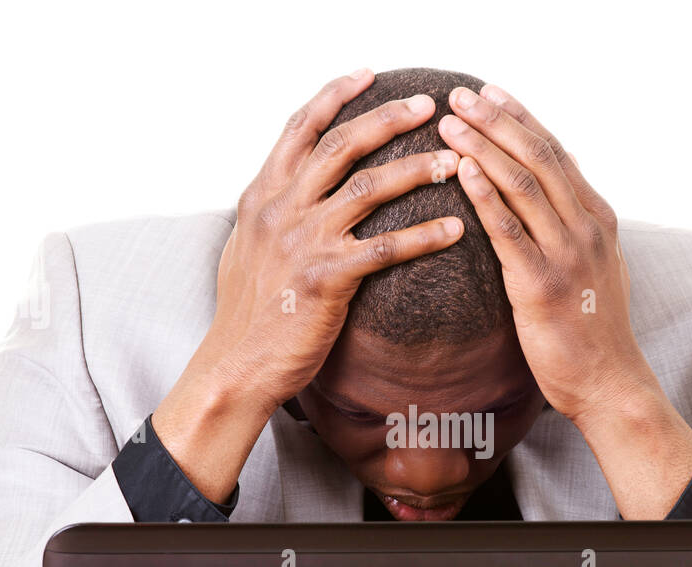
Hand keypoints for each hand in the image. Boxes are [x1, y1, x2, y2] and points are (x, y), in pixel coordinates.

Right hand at [153, 69, 463, 499]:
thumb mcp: (246, 249)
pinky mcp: (325, 279)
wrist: (236, 366)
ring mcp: (302, 242)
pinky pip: (384, 249)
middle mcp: (279, 209)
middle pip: (340, 145)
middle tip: (430, 105)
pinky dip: (423, 236)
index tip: (370, 75)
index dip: (335, 97)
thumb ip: (271, 214)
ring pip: (367, 188)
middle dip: (388, 119)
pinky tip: (455, 229)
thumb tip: (286, 190)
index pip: (299, 129)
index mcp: (261, 196)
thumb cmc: (247, 315)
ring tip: (455, 160)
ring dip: (416, 169)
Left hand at [440, 83, 691, 516]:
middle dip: (497, 120)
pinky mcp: (542, 285)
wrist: (609, 383)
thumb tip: (553, 196)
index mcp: (598, 220)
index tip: (491, 92)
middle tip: (461, 94)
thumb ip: (574, 231)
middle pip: (539, 157)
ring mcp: (567, 255)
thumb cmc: (592, 332)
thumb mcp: (595, 269)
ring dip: (483, 148)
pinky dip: (484, 196)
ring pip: (523, 185)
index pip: (556, 153)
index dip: (521, 119)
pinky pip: (509, 231)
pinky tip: (461, 171)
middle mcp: (587, 228)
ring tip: (449, 122)